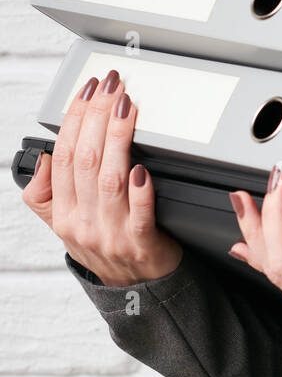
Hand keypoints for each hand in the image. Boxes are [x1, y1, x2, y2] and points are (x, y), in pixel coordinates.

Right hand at [21, 67, 183, 287]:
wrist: (138, 290)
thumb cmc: (106, 248)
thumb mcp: (63, 224)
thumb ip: (46, 193)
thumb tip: (43, 158)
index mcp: (62, 214)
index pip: (62, 156)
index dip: (74, 119)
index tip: (88, 90)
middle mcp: (82, 223)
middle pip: (85, 161)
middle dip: (97, 117)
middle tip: (111, 86)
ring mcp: (111, 235)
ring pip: (110, 180)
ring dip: (119, 138)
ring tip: (126, 108)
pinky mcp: (142, 244)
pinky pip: (140, 215)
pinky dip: (141, 191)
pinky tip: (143, 168)